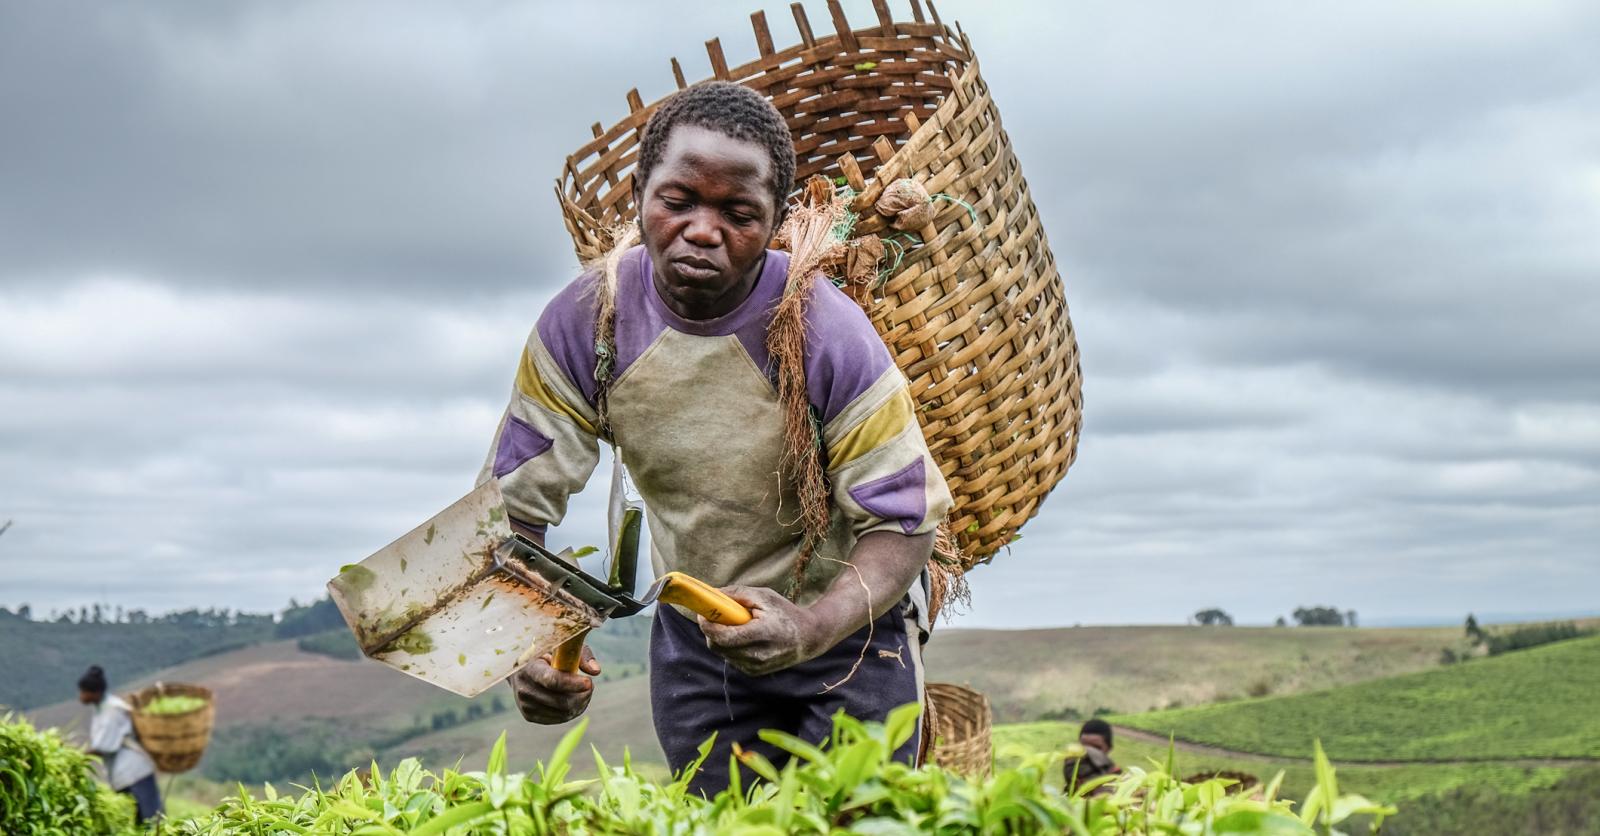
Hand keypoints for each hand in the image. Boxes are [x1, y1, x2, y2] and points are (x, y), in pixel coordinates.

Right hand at [509, 646, 600, 723]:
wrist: (522, 669)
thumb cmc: (547, 655)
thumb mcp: (563, 648)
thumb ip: (581, 655)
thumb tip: (596, 671)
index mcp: (529, 668)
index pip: (552, 681)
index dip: (573, 684)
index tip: (589, 682)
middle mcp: (524, 688)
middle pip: (560, 701)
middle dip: (582, 695)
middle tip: (590, 685)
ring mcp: (525, 705)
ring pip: (562, 712)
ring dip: (580, 704)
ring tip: (585, 692)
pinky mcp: (529, 716)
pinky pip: (558, 718)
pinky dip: (572, 711)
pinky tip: (576, 700)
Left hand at [698, 585, 826, 675]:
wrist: (808, 638)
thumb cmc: (785, 613)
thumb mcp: (764, 596)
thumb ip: (737, 593)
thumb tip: (711, 595)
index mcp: (763, 634)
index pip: (724, 636)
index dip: (708, 625)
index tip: (703, 613)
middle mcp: (759, 655)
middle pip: (718, 646)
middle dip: (711, 630)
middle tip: (715, 616)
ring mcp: (756, 667)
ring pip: (721, 653)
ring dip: (720, 638)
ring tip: (734, 625)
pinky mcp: (753, 673)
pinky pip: (730, 658)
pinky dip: (729, 646)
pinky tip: (742, 637)